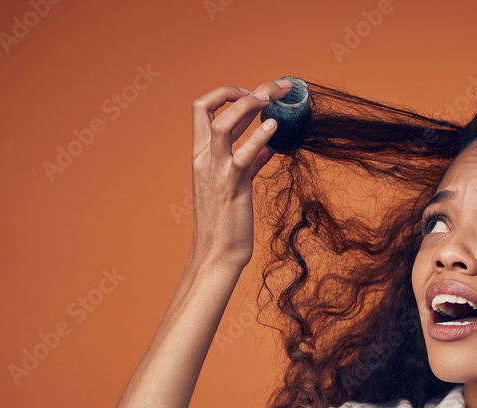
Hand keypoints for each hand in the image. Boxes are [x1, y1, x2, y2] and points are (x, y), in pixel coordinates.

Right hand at [188, 78, 292, 269]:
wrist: (217, 253)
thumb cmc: (227, 222)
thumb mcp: (237, 186)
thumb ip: (249, 163)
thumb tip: (267, 148)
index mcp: (202, 155)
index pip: (202, 109)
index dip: (225, 94)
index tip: (252, 94)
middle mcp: (204, 158)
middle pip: (209, 108)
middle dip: (241, 90)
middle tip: (273, 87)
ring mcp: (216, 171)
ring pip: (222, 124)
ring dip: (247, 105)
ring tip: (271, 98)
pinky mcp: (233, 186)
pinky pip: (244, 156)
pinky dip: (258, 138)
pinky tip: (274, 127)